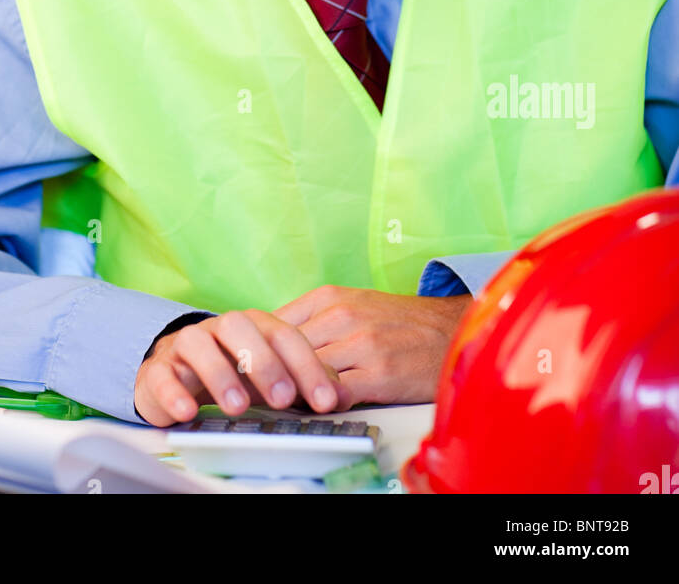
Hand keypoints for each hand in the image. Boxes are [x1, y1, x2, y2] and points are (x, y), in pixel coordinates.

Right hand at [133, 307, 348, 426]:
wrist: (172, 373)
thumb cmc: (229, 372)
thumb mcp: (267, 375)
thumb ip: (299, 377)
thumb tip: (336, 391)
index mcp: (252, 326)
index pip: (283, 334)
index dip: (306, 365)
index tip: (325, 400)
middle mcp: (218, 329)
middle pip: (240, 327)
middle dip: (265, 363)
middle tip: (284, 399)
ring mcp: (185, 346)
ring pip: (198, 343)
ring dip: (219, 374)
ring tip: (237, 407)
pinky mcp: (158, 369)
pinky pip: (161, 375)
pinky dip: (174, 392)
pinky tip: (188, 412)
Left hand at [271, 285, 472, 406]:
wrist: (450, 330)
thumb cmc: (397, 322)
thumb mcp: (351, 303)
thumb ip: (313, 319)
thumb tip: (271, 342)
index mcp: (329, 297)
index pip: (274, 324)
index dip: (259, 350)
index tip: (253, 367)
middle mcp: (341, 315)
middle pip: (284, 350)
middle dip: (271, 373)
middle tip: (261, 391)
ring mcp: (361, 344)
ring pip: (306, 372)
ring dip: (293, 391)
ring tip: (287, 402)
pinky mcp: (379, 373)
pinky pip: (335, 393)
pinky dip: (321, 404)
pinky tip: (320, 408)